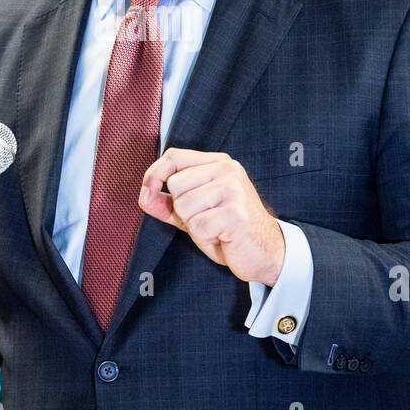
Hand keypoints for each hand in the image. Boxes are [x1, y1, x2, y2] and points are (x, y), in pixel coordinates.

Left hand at [140, 148, 285, 286]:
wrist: (265, 252)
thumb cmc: (228, 230)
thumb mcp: (193, 212)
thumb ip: (166, 203)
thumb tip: (144, 196)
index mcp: (218, 163)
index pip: (174, 156)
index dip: (154, 174)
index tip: (147, 192)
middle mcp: (228, 170)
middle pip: (176, 184)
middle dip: (181, 209)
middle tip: (205, 218)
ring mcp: (234, 190)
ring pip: (184, 206)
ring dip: (193, 225)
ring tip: (214, 227)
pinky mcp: (236, 214)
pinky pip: (197, 226)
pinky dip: (204, 237)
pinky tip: (222, 236)